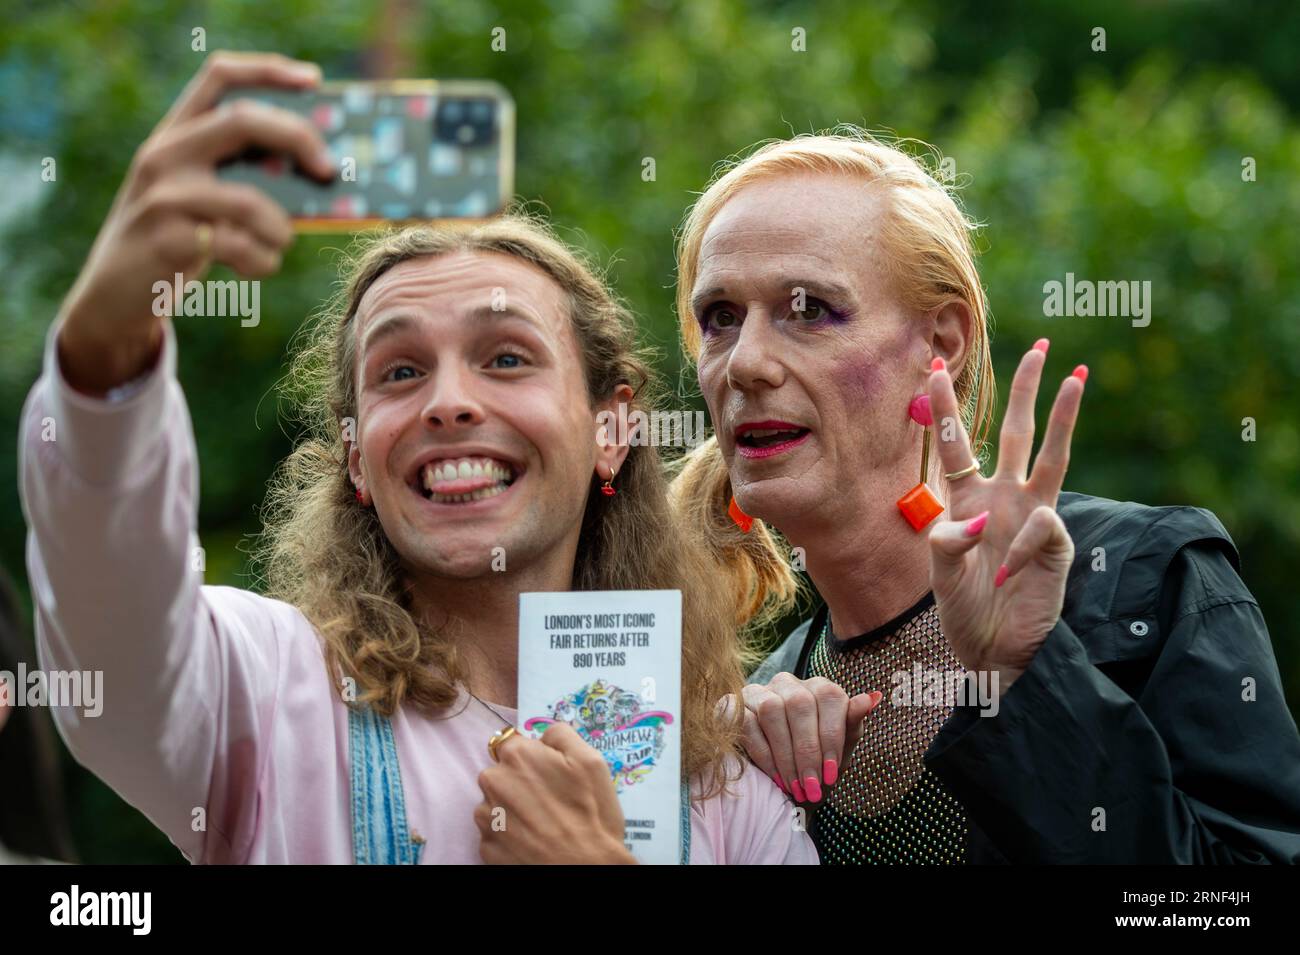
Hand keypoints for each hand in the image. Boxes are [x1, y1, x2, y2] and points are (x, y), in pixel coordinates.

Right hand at [57, 51, 334, 393]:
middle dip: (298, 140)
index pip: (219, 77)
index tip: (313, 80)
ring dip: (281, 229)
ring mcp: (163, 196)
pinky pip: (240, 246)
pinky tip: (258, 267)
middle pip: (242, 121)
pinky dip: (264, 261)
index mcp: (174, 134)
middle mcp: (164, 154)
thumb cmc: (177, 241)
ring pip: (250, 200)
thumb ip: (242, 177)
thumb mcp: (200, 197)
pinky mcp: (167, 240)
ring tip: (278, 244)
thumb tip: (319, 175)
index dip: (268, 70)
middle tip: (329, 171)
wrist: (115, 295)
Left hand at [475, 723, 633, 863]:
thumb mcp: (591, 761)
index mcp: (517, 755)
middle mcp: (493, 782)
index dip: (533, 758)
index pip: (513, 744)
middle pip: (502, 772)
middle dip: (521, 782)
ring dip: (513, 808)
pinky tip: (533, 840)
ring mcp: (486, 816)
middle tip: (549, 801)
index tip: (549, 774)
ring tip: (543, 823)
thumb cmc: (591, 815)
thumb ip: (561, 734)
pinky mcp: (485, 846)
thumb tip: (543, 733)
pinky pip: (495, 831)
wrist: (584, 868)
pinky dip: (510, 834)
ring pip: (497, 802)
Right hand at [727, 674, 881, 802]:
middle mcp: (788, 683)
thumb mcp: (838, 752)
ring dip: (785, 754)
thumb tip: (872, 697)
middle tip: (812, 787)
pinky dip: (764, 755)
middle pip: (799, 704)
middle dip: (808, 751)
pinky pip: (746, 722)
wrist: (779, 785)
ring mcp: (757, 691)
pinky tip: (776, 778)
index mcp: (818, 688)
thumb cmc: (813, 764)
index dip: (831, 737)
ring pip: (771, 710)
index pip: (829, 697)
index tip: (832, 774)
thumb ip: (851, 724)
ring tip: (795, 786)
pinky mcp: (732, 705)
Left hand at [925, 341, 1084, 691]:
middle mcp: (1002, 498)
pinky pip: (1040, 526)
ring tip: (1075, 376)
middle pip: (1016, 433)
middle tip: (1038, 347)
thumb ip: (947, 542)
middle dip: (1025, 390)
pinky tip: (1007, 573)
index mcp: (967, 499)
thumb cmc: (964, 610)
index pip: (956, 443)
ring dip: (1063, 416)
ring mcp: (1032, 517)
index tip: (935, 366)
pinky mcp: (1055, 542)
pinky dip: (1019, 547)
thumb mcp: (939, 573)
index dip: (946, 407)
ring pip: (1051, 455)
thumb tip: (979, 521)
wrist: (994, 651)